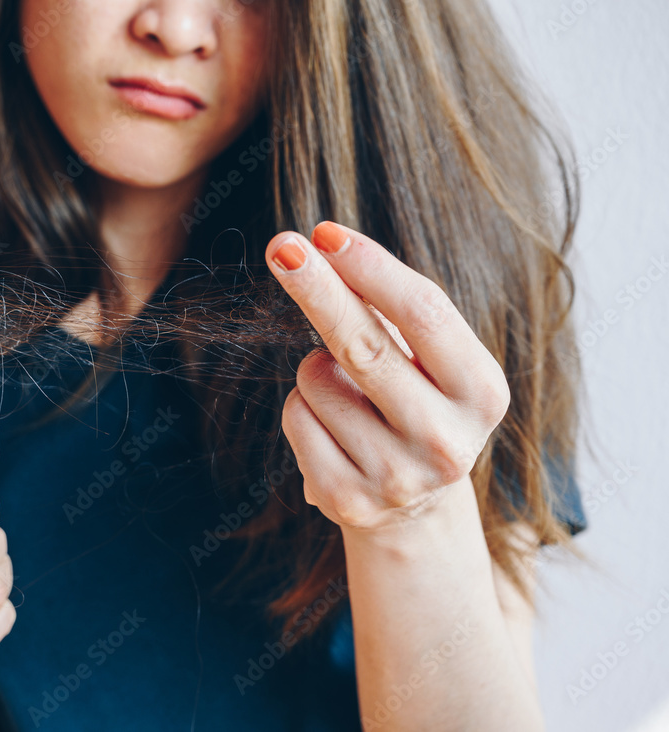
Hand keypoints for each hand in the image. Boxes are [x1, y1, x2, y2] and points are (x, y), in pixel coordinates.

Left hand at [266, 222, 510, 533]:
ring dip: (316, 368)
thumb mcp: (426, 359)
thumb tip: (317, 248)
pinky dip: (301, 407)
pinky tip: (333, 429)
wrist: (412, 507)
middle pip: (364, 344)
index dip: (371, 267)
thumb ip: (385, 308)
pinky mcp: (347, 499)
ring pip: (315, 380)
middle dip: (317, 288)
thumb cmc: (415, 403)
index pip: (423, 313)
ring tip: (350, 396)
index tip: (325, 233)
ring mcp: (397, 477)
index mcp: (481, 392)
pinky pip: (295, 417)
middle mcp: (447, 441)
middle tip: (281, 245)